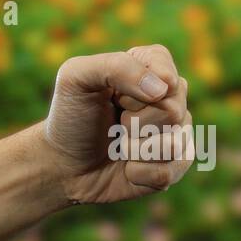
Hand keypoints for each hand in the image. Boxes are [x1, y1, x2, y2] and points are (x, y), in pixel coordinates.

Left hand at [39, 44, 193, 204]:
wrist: (64, 167)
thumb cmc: (71, 118)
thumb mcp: (76, 79)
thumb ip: (117, 66)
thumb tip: (162, 88)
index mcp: (149, 68)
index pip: (166, 71)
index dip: (137, 90)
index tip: (115, 98)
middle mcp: (169, 97)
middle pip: (173, 110)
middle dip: (134, 123)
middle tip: (115, 125)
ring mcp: (176, 132)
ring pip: (174, 144)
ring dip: (136, 151)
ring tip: (120, 147)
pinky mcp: (174, 165)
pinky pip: (168, 172)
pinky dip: (139, 174)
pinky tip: (127, 169)